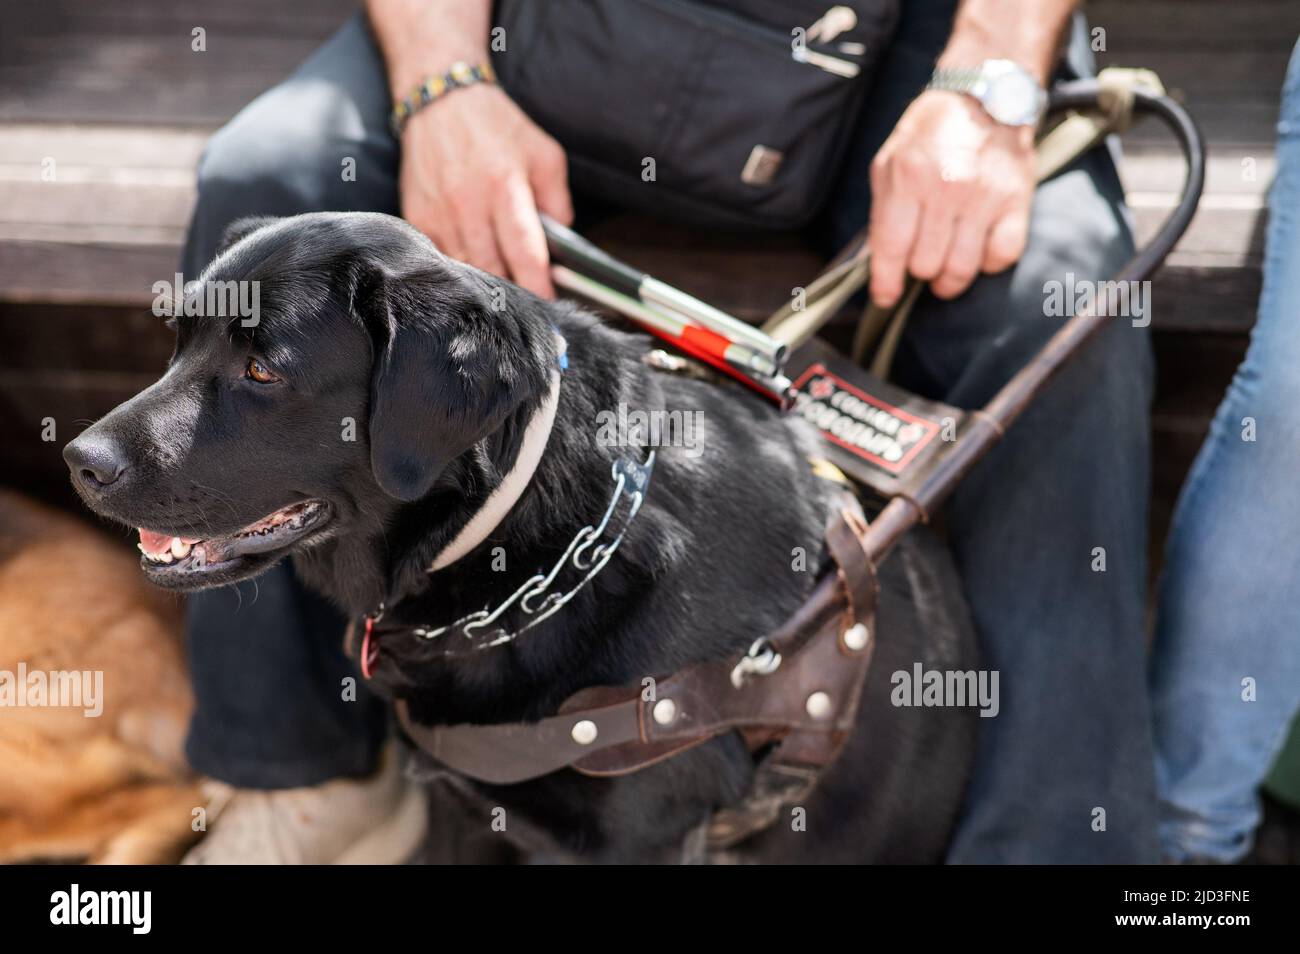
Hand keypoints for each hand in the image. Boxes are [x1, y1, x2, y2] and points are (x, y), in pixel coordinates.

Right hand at [399, 83, 572, 296]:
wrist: (440, 100)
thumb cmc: (497, 127)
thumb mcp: (544, 154)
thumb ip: (558, 201)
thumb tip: (563, 246)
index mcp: (505, 186)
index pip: (523, 249)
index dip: (536, 283)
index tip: (547, 303)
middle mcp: (468, 203)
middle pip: (492, 268)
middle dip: (513, 291)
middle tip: (530, 304)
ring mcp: (439, 214)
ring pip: (465, 269)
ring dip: (486, 286)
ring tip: (505, 294)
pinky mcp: (417, 219)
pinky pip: (442, 258)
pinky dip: (459, 270)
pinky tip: (474, 272)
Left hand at [867, 90, 1035, 306]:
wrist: (985, 95)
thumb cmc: (931, 133)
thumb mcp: (889, 161)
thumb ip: (883, 210)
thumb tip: (879, 262)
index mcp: (909, 178)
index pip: (892, 249)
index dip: (886, 282)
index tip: (886, 296)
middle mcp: (947, 189)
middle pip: (926, 265)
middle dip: (918, 272)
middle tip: (920, 261)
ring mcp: (985, 197)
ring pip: (962, 270)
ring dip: (949, 279)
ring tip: (944, 270)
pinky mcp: (1016, 202)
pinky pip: (1000, 257)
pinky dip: (986, 263)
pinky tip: (976, 250)